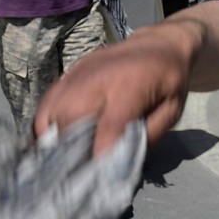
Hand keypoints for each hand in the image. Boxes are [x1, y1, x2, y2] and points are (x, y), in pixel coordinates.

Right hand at [35, 25, 193, 154]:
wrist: (160, 43)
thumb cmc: (169, 80)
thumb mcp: (172, 110)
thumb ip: (149, 135)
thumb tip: (120, 161)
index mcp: (132, 85)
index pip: (110, 124)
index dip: (100, 152)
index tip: (96, 175)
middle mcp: (101, 76)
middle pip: (72, 116)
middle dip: (71, 146)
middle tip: (77, 165)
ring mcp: (81, 71)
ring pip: (53, 108)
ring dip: (55, 135)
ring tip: (64, 152)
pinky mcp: (71, 70)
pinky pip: (48, 99)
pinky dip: (47, 120)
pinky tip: (57, 135)